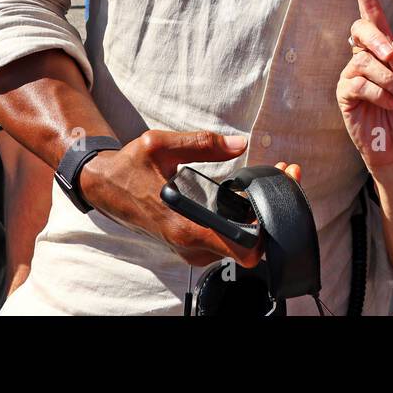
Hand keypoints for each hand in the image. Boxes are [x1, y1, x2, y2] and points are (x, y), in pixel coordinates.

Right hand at [79, 129, 269, 268]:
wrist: (105, 186)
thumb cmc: (130, 168)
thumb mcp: (161, 145)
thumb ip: (201, 143)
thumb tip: (239, 144)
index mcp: (184, 226)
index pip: (240, 249)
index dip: (266, 230)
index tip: (276, 200)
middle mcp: (190, 244)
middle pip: (249, 246)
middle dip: (271, 213)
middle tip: (286, 175)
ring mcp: (191, 248)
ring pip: (240, 244)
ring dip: (260, 215)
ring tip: (273, 178)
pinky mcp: (192, 244)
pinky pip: (228, 239)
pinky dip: (246, 219)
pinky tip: (251, 193)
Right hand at [337, 0, 392, 172]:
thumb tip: (392, 47)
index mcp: (386, 51)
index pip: (372, 16)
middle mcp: (366, 58)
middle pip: (361, 29)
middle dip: (377, 39)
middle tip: (392, 55)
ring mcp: (353, 75)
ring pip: (365, 61)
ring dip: (389, 79)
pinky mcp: (345, 95)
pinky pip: (359, 82)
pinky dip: (380, 93)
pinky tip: (389, 104)